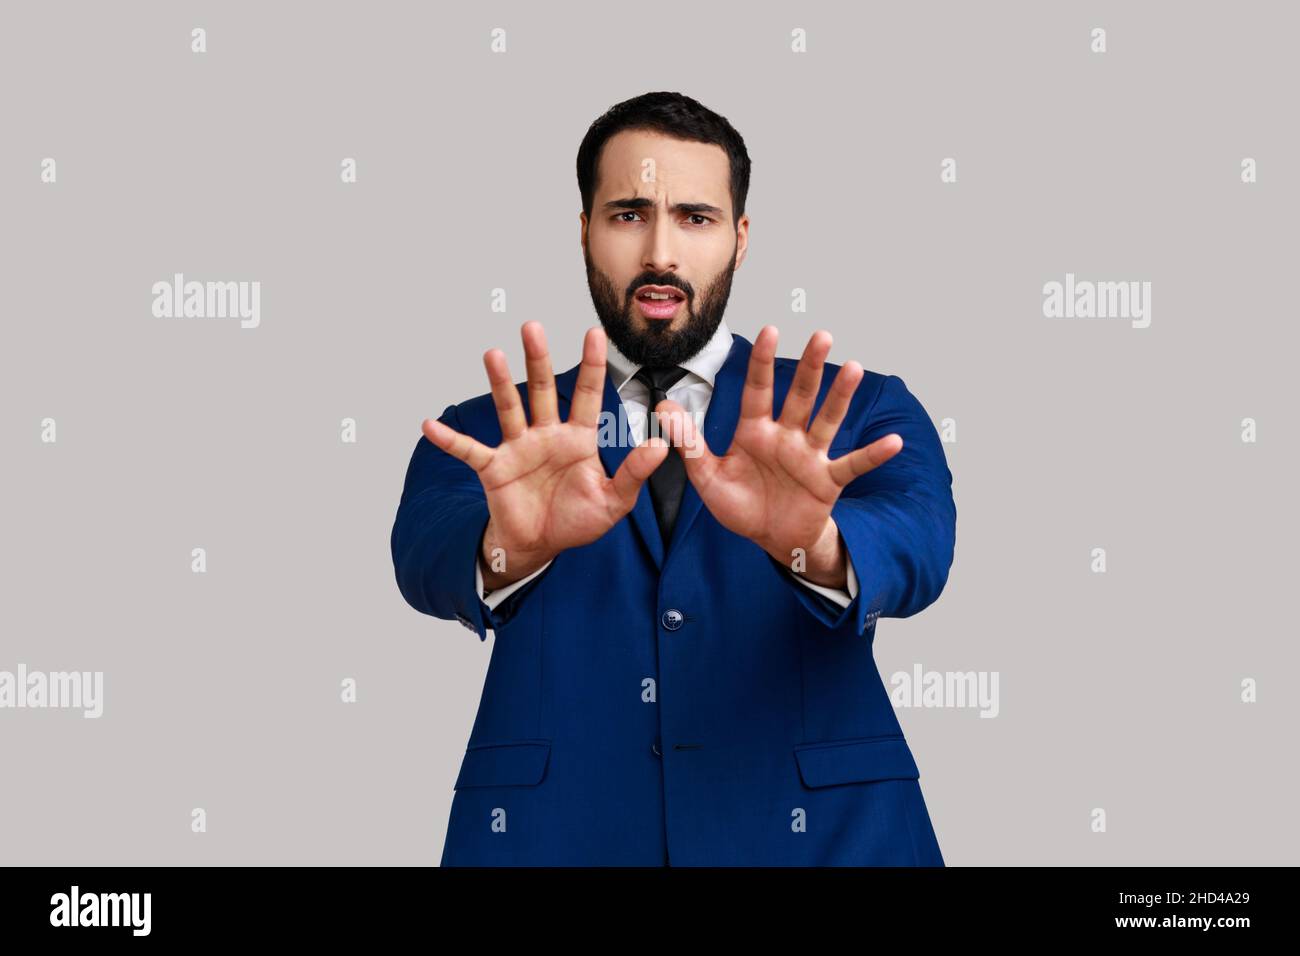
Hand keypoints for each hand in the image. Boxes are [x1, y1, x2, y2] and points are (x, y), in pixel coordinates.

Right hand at [422, 321, 668, 587]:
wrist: (541, 545)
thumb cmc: (577, 521)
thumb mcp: (614, 501)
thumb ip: (634, 472)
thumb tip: (660, 446)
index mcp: (578, 438)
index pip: (586, 394)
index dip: (591, 365)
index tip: (594, 333)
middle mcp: (546, 435)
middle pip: (541, 389)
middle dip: (538, 358)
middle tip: (533, 326)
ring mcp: (517, 448)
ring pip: (508, 408)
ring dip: (499, 382)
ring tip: (491, 353)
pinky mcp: (494, 468)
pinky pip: (469, 451)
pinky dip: (450, 441)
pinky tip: (430, 425)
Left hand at [656, 326, 902, 585]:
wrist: (770, 539)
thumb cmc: (741, 506)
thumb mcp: (708, 478)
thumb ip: (689, 443)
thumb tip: (664, 406)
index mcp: (755, 432)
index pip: (758, 390)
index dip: (764, 363)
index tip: (771, 330)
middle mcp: (786, 437)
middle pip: (799, 396)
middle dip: (810, 367)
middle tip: (822, 336)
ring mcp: (810, 456)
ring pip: (827, 421)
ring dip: (841, 396)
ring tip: (854, 367)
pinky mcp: (827, 481)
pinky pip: (852, 465)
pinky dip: (873, 456)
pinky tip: (894, 442)